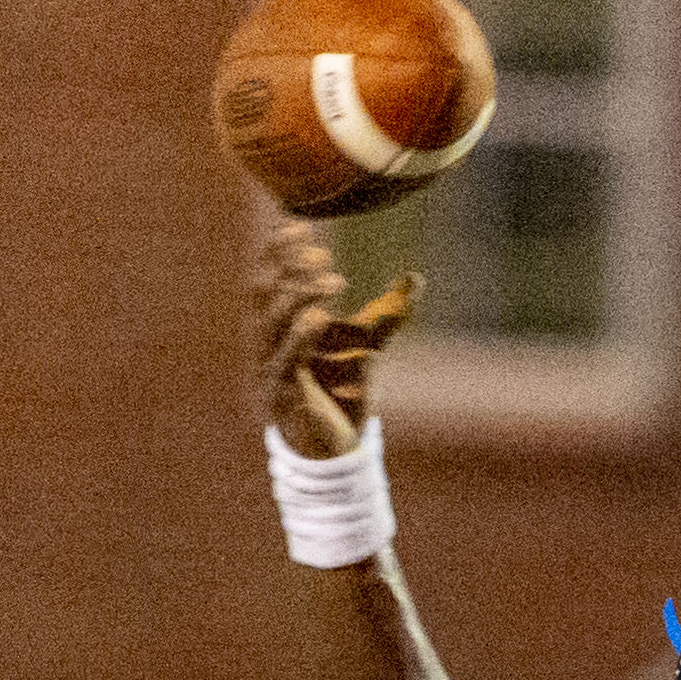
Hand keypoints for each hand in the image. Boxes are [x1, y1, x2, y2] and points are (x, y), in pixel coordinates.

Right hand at [251, 218, 420, 458]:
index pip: (267, 281)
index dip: (276, 253)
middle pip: (264, 298)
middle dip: (290, 272)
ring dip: (299, 298)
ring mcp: (271, 374)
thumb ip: (386, 315)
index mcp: (277, 331)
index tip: (298, 226)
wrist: (336, 453)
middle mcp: (267, 349)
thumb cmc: (342, 396)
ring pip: (272, 327)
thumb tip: (416, 279)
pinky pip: (286, 363)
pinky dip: (302, 338)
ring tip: (333, 283)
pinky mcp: (284, 399)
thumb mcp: (366, 348)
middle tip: (323, 257)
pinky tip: (321, 316)